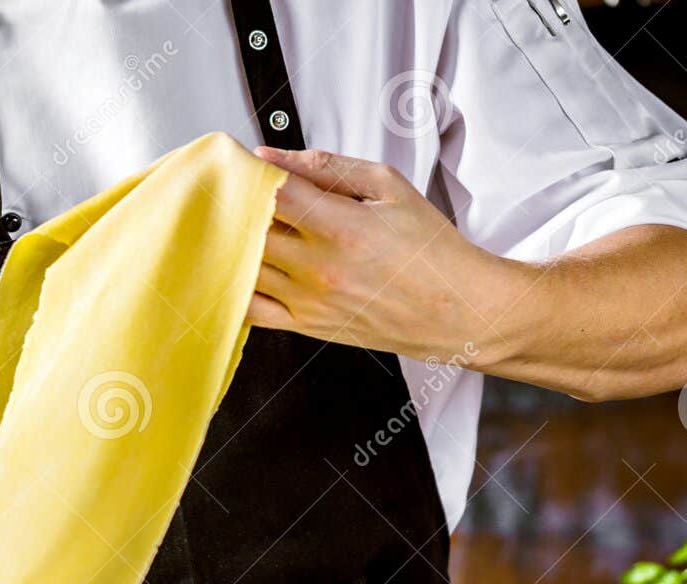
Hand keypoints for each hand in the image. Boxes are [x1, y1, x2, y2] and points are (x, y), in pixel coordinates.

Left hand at [249, 147, 505, 362]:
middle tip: (235, 195)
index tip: (241, 167)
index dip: (248, 175)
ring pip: (243, 268)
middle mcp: (320, 268)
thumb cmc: (428, 249)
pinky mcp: (304, 324)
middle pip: (249, 231)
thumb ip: (328, 168)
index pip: (271, 194)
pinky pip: (249, 309)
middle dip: (235, 208)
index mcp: (343, 227)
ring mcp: (309, 300)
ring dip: (232, 244)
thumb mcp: (389, 188)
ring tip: (238, 226)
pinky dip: (235, 286)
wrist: (453, 310)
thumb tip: (272, 156)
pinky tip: (238, 268)